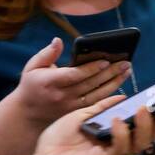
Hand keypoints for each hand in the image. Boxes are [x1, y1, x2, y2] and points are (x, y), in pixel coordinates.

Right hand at [8, 38, 131, 127]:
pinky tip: (121, 86)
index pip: (74, 75)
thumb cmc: (31, 85)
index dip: (91, 69)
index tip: (106, 61)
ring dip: (114, 83)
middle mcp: (62, 96)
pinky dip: (110, 96)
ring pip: (97, 95)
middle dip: (109, 73)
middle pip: (90, 84)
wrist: (28, 114)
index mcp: (50, 82)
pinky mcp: (76, 114)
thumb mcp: (32, 67)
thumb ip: (47, 54)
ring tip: (127, 71)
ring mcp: (70, 107)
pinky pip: (96, 104)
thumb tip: (58, 41)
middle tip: (126, 63)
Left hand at [11, 94, 154, 154]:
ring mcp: (112, 154)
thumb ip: (101, 108)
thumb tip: (121, 97)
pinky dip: (121, 134)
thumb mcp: (80, 116)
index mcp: (114, 133)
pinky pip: (119, 149)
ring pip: (139, 143)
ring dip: (145, 126)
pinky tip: (117, 121)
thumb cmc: (58, 141)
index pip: (142, 124)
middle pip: (149, 135)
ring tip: (144, 110)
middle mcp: (118, 144)